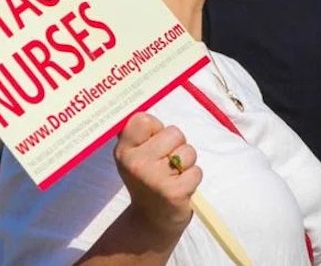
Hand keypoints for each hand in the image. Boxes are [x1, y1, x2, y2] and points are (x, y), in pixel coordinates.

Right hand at [113, 112, 200, 236]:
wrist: (151, 220)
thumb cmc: (147, 179)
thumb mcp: (133, 156)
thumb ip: (138, 133)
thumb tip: (143, 102)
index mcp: (124, 150)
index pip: (144, 119)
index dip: (156, 128)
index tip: (153, 143)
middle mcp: (135, 163)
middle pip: (174, 133)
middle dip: (176, 146)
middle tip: (166, 164)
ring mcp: (154, 178)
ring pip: (188, 151)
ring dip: (186, 163)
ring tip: (173, 176)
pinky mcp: (174, 193)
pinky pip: (196, 171)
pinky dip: (193, 179)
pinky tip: (180, 188)